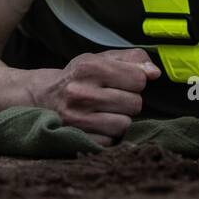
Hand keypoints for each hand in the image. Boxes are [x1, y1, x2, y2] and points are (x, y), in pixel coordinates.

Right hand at [28, 49, 160, 146]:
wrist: (43, 96)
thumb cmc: (80, 75)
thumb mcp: (102, 58)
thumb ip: (133, 59)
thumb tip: (155, 73)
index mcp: (89, 67)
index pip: (139, 79)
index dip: (137, 80)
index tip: (126, 81)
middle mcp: (80, 92)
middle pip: (135, 103)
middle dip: (130, 100)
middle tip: (114, 97)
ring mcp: (75, 118)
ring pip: (125, 124)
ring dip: (121, 118)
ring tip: (107, 111)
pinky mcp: (74, 137)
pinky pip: (111, 140)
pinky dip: (109, 133)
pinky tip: (97, 123)